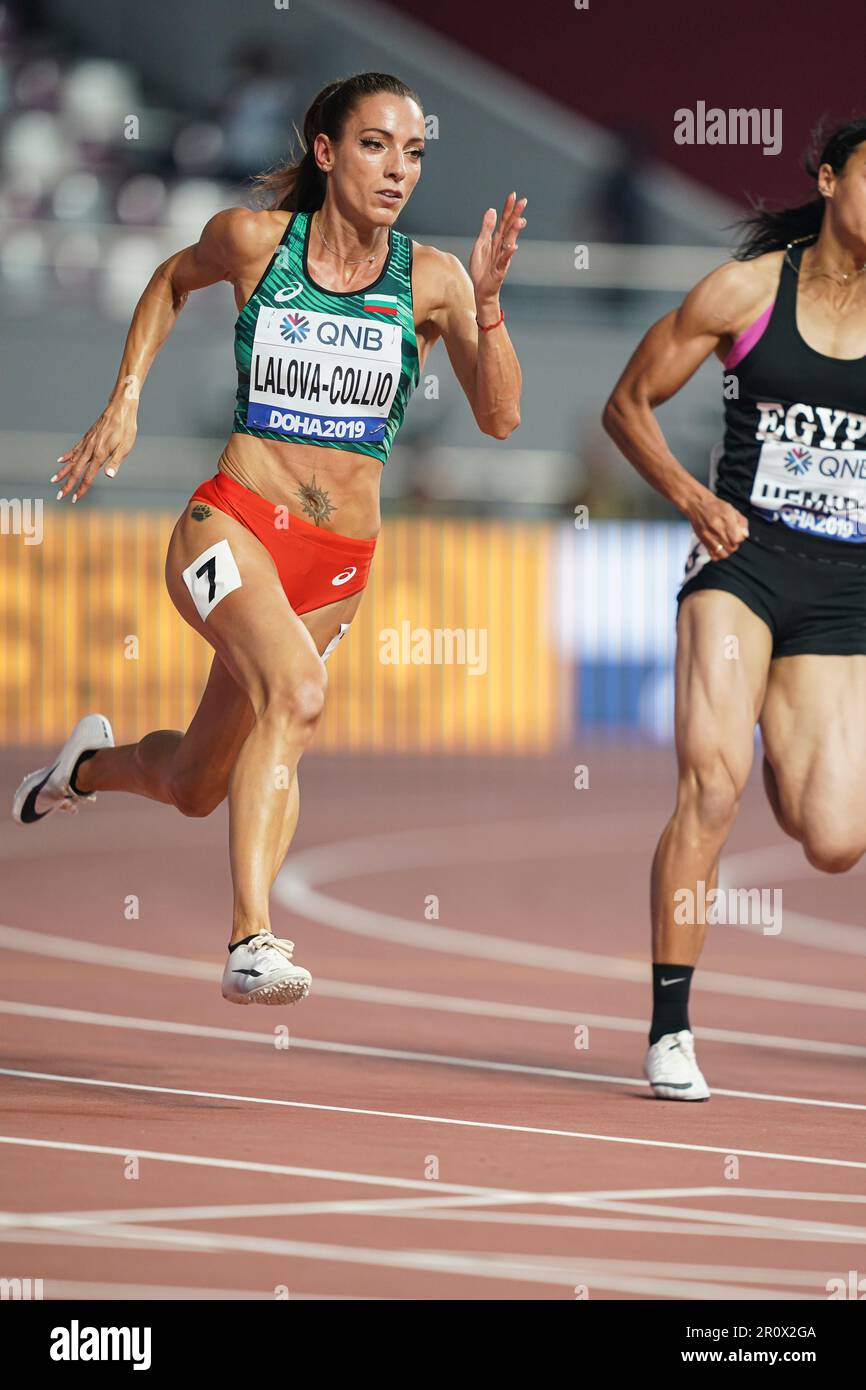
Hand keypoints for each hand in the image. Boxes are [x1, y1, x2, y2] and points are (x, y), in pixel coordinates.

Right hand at [52, 399, 137, 503]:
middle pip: (76, 471)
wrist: (120, 408)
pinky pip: (75, 449)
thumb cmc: (126, 428)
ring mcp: (87, 443)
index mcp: (100, 454)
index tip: (75, 499)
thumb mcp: (126, 447)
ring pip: (72, 460)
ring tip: (53, 480)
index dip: (81, 489)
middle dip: (67, 485)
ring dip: (63, 472)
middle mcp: (90, 449)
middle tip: (59, 496)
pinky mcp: (87, 437)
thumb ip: (116, 462)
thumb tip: (108, 476)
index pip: (88, 476)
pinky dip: (67, 456)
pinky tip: (61, 460)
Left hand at [470, 191, 526, 313]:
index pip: (504, 220)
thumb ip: (487, 228)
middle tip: (523, 202)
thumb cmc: (482, 267)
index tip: (513, 195)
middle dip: (516, 215)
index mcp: (496, 239)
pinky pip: (505, 260)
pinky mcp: (500, 269)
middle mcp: (502, 246)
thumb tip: (491, 209)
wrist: (481, 288)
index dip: (508, 208)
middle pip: (510, 228)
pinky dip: (509, 253)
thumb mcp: (481, 243)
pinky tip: (513, 246)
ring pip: (509, 242)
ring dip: (515, 232)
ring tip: (519, 221)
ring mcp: (503, 257)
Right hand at [686, 489, 748, 559]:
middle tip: (732, 538)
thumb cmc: (714, 506)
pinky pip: (713, 555)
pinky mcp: (704, 542)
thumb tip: (745, 534)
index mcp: (726, 520)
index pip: (738, 539)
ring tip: (727, 544)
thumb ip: (741, 522)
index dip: (740, 538)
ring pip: (724, 554)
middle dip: (735, 544)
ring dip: (727, 550)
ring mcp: (710, 537)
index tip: (739, 534)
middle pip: (732, 547)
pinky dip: (718, 554)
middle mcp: (717, 530)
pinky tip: (719, 548)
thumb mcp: (732, 509)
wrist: (698, 505)